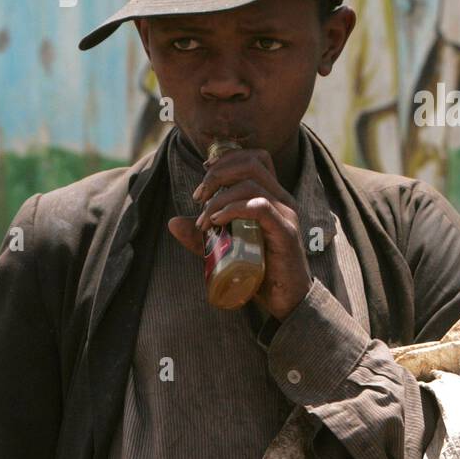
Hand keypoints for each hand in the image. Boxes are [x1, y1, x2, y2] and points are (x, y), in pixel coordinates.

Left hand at [167, 147, 311, 319]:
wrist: (287, 300)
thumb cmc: (260, 271)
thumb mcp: (225, 248)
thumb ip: (201, 236)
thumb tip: (172, 222)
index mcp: (272, 196)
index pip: (255, 158)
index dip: (227, 158)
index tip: (204, 173)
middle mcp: (282, 199)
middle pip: (251, 163)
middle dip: (217, 174)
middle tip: (198, 197)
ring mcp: (286, 214)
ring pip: (251, 185)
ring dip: (219, 198)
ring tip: (204, 220)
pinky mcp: (285, 231)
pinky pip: (260, 207)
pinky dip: (233, 209)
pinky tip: (217, 222)